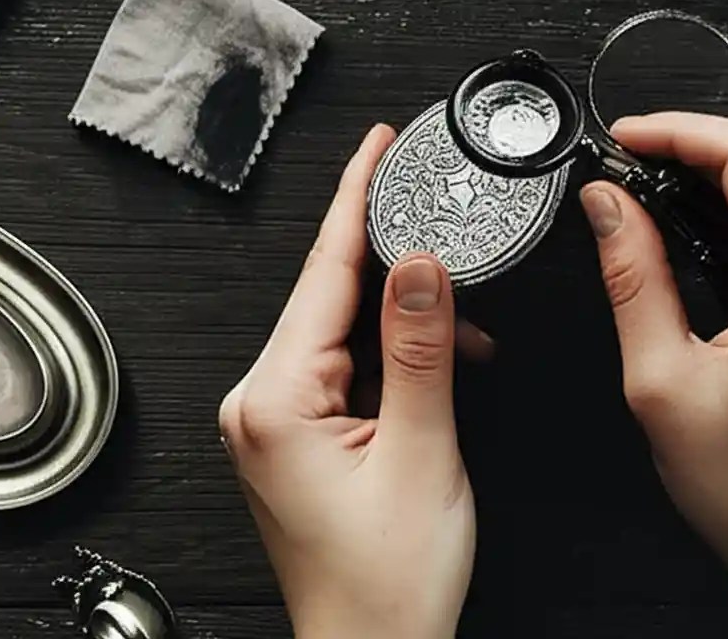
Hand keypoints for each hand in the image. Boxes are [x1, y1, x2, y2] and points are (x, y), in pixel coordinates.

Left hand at [219, 125, 479, 638]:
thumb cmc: (386, 580)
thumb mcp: (421, 450)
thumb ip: (421, 348)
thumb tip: (422, 265)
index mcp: (276, 399)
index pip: (324, 274)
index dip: (357, 200)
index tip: (377, 147)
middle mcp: (262, 404)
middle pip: (333, 298)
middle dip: (399, 265)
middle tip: (444, 227)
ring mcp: (277, 422)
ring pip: (348, 335)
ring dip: (409, 324)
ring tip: (465, 340)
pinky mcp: (300, 437)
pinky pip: (350, 371)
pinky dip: (398, 361)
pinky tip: (441, 367)